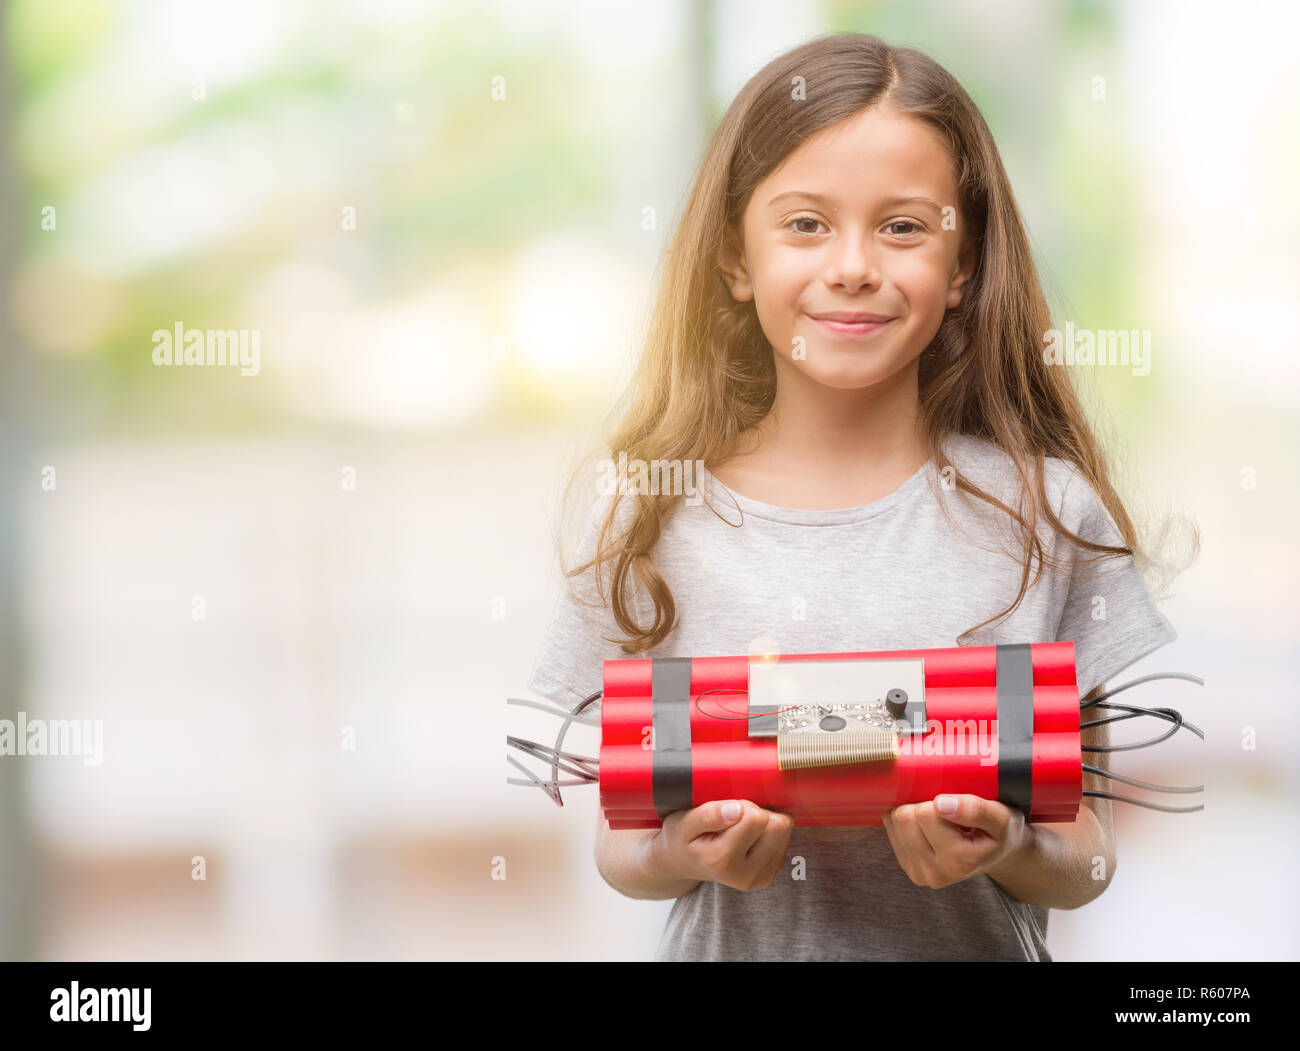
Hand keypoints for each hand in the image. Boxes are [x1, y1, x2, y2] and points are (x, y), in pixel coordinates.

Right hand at [651, 799, 794, 891]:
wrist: (682, 863)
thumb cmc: (683, 837)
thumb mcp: (684, 822)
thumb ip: (708, 815)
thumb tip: (736, 810)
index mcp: (722, 860)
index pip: (757, 818)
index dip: (743, 805)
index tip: (726, 811)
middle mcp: (745, 875)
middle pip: (778, 826)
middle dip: (758, 813)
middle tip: (735, 818)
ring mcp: (759, 879)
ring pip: (785, 832)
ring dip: (765, 823)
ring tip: (740, 828)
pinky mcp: (768, 877)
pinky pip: (784, 843)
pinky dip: (768, 835)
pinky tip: (748, 839)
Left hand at [881, 794, 1032, 889]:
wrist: (998, 853)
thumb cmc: (1000, 831)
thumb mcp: (1001, 816)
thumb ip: (975, 809)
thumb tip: (941, 804)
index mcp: (960, 861)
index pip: (926, 813)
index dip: (939, 799)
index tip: (956, 804)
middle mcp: (936, 873)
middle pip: (905, 817)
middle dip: (923, 804)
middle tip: (945, 809)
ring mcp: (920, 874)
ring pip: (894, 821)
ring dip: (912, 810)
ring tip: (939, 818)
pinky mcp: (908, 867)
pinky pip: (891, 829)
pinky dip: (906, 820)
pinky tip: (929, 826)